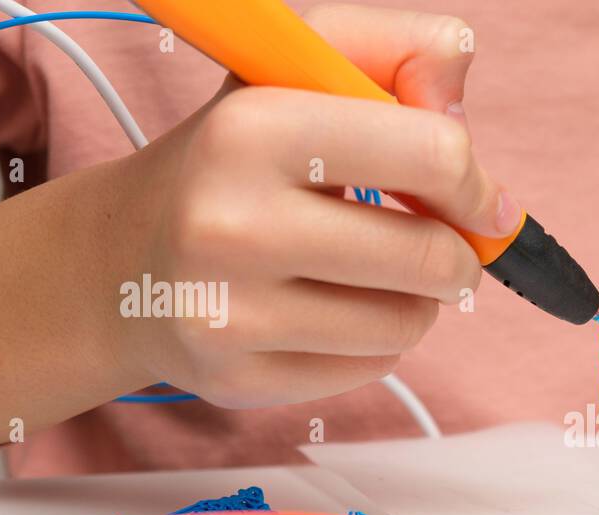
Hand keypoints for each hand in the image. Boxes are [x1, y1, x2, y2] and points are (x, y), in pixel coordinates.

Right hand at [119, 5, 513, 406]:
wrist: (122, 261)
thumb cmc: (237, 161)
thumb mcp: (298, 72)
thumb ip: (396, 52)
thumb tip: (458, 101)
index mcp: (253, 128)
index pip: (433, 154)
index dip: (475, 183)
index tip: (476, 198)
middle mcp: (231, 223)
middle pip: (430, 256)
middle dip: (458, 256)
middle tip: (440, 249)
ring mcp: (228, 312)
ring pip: (406, 322)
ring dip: (417, 301)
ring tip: (376, 276)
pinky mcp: (237, 379)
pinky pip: (371, 368)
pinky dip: (375, 343)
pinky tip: (334, 315)